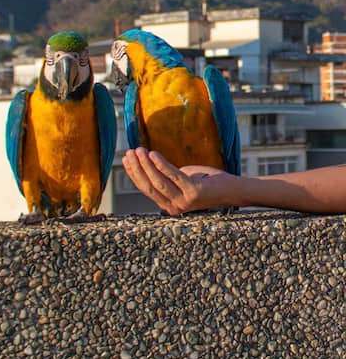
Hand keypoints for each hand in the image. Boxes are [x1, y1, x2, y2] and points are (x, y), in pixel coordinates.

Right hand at [122, 148, 236, 214]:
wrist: (233, 189)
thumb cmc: (208, 182)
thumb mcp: (183, 179)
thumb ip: (168, 176)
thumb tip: (150, 162)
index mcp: (169, 205)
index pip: (146, 189)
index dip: (134, 173)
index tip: (126, 159)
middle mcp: (174, 207)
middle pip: (149, 186)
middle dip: (137, 168)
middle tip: (129, 152)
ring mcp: (184, 202)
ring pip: (158, 182)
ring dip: (146, 165)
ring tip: (139, 150)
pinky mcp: (194, 192)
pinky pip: (173, 176)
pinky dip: (161, 164)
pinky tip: (153, 154)